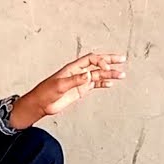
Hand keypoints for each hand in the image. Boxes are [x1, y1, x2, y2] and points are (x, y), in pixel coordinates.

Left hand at [11, 52, 126, 128]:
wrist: (41, 104)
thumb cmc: (46, 92)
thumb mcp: (60, 85)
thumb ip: (75, 80)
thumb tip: (88, 75)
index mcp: (73, 68)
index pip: (91, 59)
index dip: (100, 62)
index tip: (107, 69)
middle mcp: (78, 72)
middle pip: (97, 63)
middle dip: (110, 61)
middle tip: (122, 59)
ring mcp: (80, 81)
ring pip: (98, 75)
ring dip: (110, 75)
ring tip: (122, 75)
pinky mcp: (80, 90)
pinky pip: (94, 84)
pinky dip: (103, 83)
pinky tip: (110, 83)